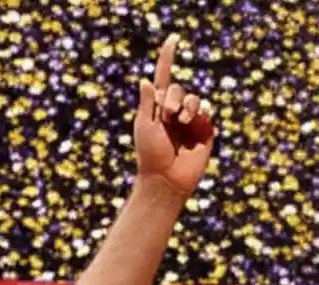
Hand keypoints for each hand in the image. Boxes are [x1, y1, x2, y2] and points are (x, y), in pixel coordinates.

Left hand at [133, 35, 215, 196]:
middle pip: (178, 89)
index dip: (167, 59)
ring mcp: (189, 119)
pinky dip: (201, 113)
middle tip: (166, 117)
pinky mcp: (204, 128)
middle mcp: (173, 111)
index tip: (174, 39)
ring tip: (180, 124)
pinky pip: (207, 109)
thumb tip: (145, 80)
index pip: (162, 79)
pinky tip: (195, 125)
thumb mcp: (144, 125)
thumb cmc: (150, 153)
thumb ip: (148, 103)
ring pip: (194, 98)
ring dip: (187, 108)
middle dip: (172, 99)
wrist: (167, 176)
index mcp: (155, 108)